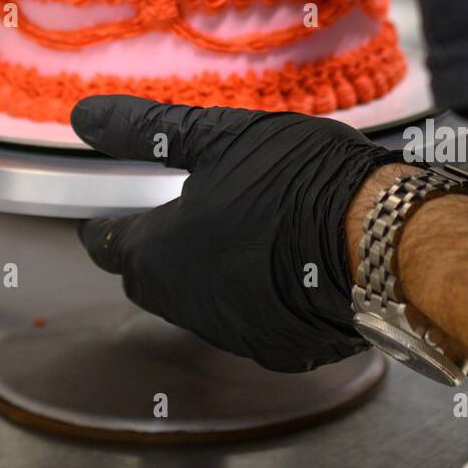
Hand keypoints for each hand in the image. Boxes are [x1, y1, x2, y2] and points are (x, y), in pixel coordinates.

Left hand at [72, 96, 398, 372]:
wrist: (382, 237)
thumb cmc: (297, 180)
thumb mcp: (219, 137)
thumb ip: (148, 131)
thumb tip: (86, 117)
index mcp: (160, 255)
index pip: (108, 245)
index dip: (105, 224)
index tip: (107, 211)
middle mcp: (187, 305)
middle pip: (151, 279)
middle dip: (155, 249)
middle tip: (178, 211)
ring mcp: (235, 334)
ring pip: (199, 302)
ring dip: (205, 271)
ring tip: (237, 226)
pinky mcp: (282, 349)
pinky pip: (250, 321)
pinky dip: (252, 293)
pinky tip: (279, 261)